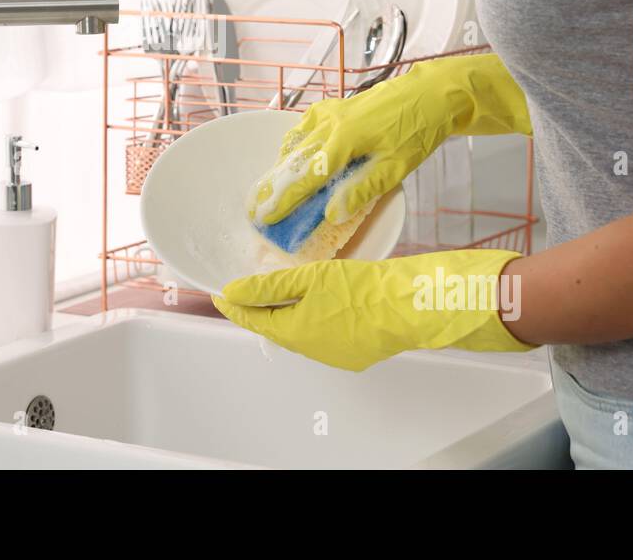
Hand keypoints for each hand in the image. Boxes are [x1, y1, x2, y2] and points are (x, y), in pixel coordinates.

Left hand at [211, 249, 535, 371]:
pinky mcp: (359, 350)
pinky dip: (313, 321)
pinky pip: (326, 337)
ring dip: (288, 316)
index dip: (236, 307)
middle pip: (278, 329)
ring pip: (302, 334)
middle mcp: (314, 350)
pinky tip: (319, 306)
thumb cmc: (364, 289)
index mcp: (297, 333)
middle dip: (260, 312)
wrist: (412, 305)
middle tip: (246, 295)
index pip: (255, 320)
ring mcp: (338, 354)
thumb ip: (269, 286)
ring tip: (278, 297)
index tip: (220, 295)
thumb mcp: (310, 278)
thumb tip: (234, 293)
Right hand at [249, 53, 531, 227]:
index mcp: (344, 140)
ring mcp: (331, 112)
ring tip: (271, 187)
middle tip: (256, 206)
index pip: (307, 176)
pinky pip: (305, 126)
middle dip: (275, 185)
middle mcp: (330, 123)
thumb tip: (331, 213)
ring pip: (296, 142)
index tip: (265, 216)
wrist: (431, 94)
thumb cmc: (417, 131)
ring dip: (283, 166)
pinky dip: (295, 144)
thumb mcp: (395, 167)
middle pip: (294, 160)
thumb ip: (362, 190)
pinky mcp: (336, 106)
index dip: (285, 198)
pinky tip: (295, 155)